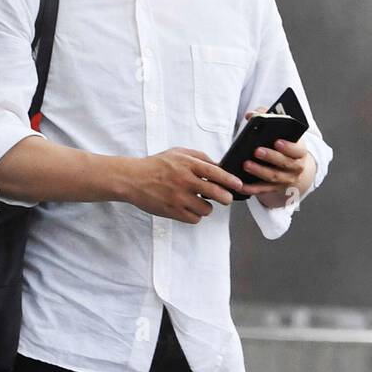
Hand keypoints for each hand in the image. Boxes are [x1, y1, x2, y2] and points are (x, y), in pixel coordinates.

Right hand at [122, 147, 243, 223]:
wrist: (133, 179)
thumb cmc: (157, 165)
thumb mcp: (179, 153)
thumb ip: (200, 158)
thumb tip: (220, 167)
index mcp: (187, 164)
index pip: (215, 173)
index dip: (230, 180)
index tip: (239, 185)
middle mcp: (184, 181)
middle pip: (216, 193)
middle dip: (226, 198)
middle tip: (226, 198)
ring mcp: (178, 198)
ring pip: (206, 209)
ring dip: (207, 206)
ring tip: (200, 201)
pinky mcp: (172, 212)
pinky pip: (194, 219)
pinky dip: (195, 215)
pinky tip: (190, 208)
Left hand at [240, 106, 314, 210]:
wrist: (292, 166)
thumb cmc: (283, 143)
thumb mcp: (281, 130)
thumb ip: (268, 117)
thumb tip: (251, 114)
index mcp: (300, 151)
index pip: (298, 150)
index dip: (288, 147)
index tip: (277, 141)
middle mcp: (296, 167)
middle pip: (284, 163)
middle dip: (270, 157)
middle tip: (256, 151)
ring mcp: (286, 179)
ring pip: (273, 177)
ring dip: (259, 171)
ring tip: (246, 164)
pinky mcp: (275, 188)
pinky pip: (262, 190)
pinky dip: (251, 188)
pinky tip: (240, 184)